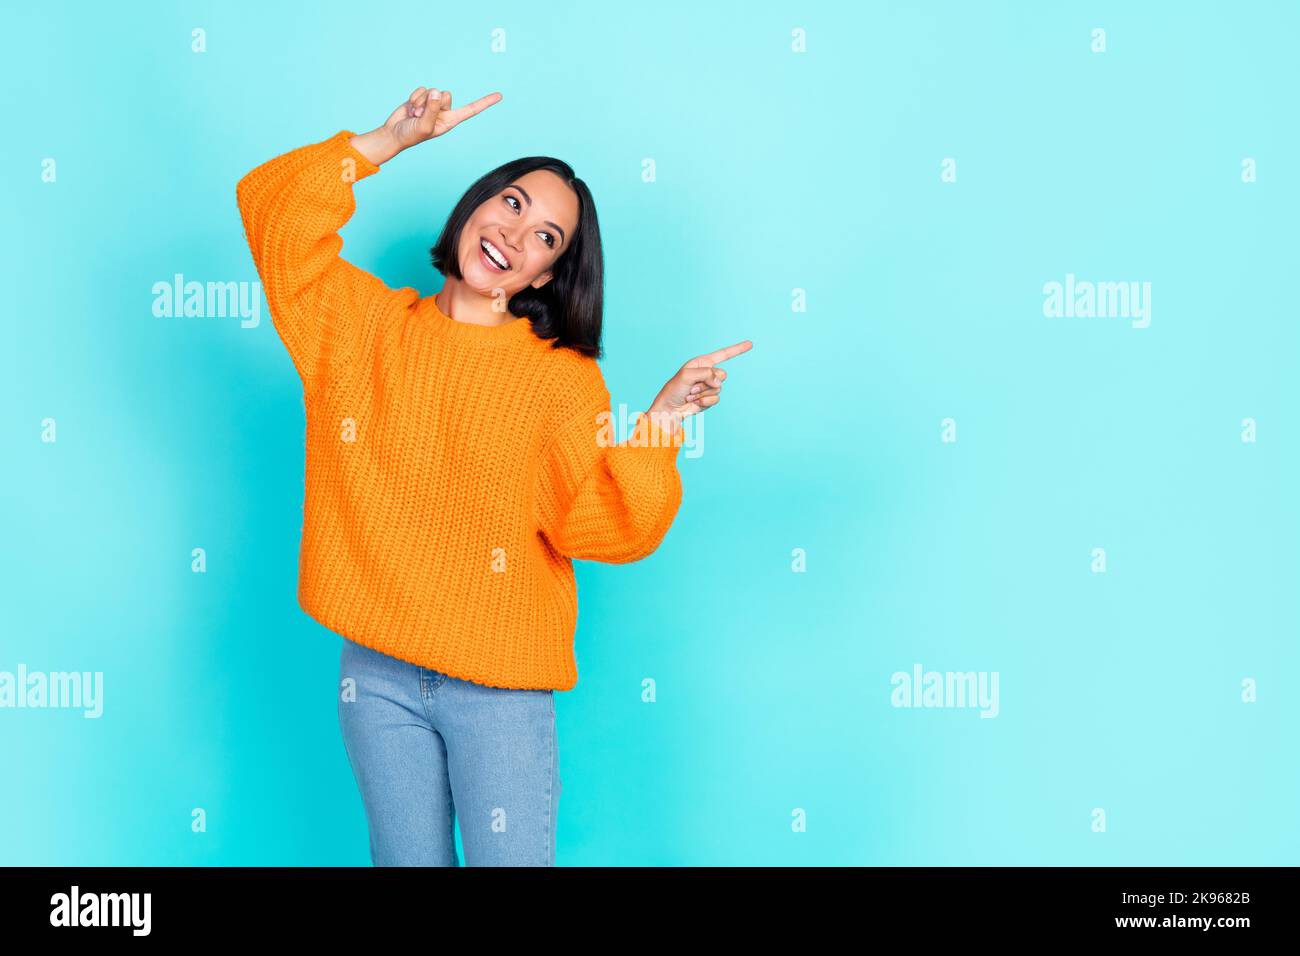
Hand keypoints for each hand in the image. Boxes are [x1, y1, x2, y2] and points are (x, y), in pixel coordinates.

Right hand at [383, 86, 502, 151]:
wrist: (394, 133)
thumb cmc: (411, 135)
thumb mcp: (424, 126)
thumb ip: (432, 109)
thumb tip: (437, 92)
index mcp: (450, 121)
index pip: (471, 110)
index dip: (484, 103)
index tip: (500, 96)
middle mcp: (444, 111)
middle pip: (446, 95)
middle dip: (432, 103)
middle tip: (421, 116)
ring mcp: (433, 104)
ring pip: (433, 91)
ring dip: (421, 102)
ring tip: (414, 114)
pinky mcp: (422, 97)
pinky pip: (422, 89)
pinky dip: (414, 97)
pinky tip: (410, 108)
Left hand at [648, 340, 752, 429]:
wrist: (670, 409)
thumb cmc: (674, 390)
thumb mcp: (687, 375)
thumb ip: (706, 373)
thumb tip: (719, 381)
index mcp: (702, 362)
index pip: (723, 354)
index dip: (737, 349)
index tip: (750, 344)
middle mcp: (707, 373)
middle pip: (722, 375)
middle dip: (707, 382)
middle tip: (692, 386)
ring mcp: (709, 386)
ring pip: (719, 388)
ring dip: (703, 393)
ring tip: (691, 394)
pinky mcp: (709, 399)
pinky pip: (716, 399)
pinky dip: (704, 402)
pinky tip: (694, 402)